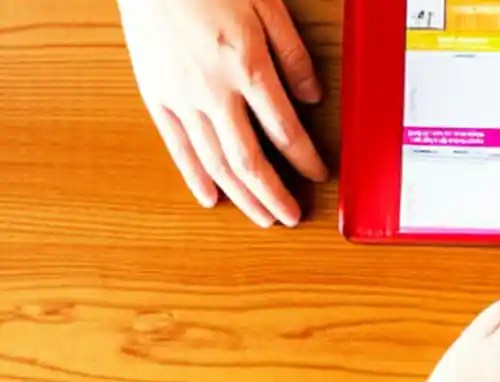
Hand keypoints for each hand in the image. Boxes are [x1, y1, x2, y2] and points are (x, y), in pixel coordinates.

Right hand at [118, 0, 327, 226]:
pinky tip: (210, 199)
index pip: (285, 130)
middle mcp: (213, 90)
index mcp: (247, 67)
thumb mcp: (266, 5)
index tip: (319, 175)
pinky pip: (177, 146)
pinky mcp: (155, 95)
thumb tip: (312, 98)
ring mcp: (180, 96)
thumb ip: (292, 55)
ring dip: (242, 196)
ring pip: (215, 161)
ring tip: (262, 217)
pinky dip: (195, 176)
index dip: (305, 159)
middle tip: (293, 217)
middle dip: (274, 193)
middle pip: (249, 159)